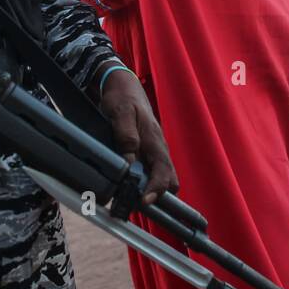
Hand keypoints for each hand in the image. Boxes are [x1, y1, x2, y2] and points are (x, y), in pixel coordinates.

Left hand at [98, 67, 177, 204]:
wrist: (123, 85)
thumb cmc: (122, 98)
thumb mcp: (120, 113)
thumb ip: (126, 136)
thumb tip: (130, 162)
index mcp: (154, 140)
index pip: (164, 171)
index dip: (157, 189)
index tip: (145, 201)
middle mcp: (158, 147)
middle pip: (168, 179)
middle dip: (158, 194)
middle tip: (136, 202)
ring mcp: (153, 149)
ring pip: (160, 176)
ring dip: (149, 189)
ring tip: (130, 197)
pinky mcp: (147, 150)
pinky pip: (151, 170)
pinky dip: (143, 181)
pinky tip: (128, 184)